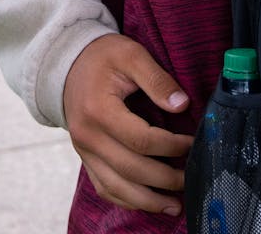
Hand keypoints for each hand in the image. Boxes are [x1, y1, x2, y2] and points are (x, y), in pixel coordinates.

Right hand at [63, 33, 193, 215]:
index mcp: (98, 110)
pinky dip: (126, 200)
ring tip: (174, 205)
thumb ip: (157, 79)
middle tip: (191, 178)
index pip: (141, 140)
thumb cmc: (104, 56)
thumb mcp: (132, 55)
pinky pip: (104, 187)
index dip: (171, 146)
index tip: (192, 143)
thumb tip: (182, 105)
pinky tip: (147, 202)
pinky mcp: (85, 158)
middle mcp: (87, 136)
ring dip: (147, 201)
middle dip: (164, 179)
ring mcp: (83, 151)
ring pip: (116, 187)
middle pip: (130, 169)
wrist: (68, 63)